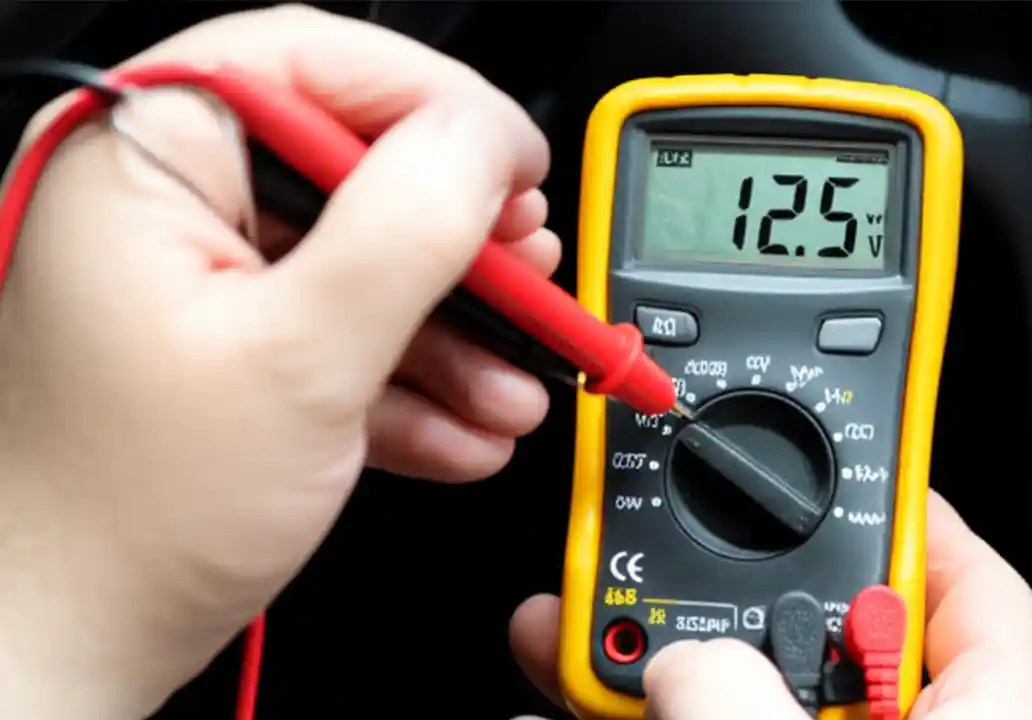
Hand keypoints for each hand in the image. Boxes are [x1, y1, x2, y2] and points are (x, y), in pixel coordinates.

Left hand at [0, 6, 554, 717]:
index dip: (435, 104)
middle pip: (352, 167)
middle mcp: (163, 204)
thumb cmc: (127, 518)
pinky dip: (412, 379)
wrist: (71, 644)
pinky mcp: (232, 346)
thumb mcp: (300, 359)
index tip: (514, 163)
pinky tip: (465, 426)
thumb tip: (485, 142)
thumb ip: (407, 227)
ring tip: (514, 381)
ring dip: (454, 329)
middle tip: (524, 270)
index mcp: (143, 160)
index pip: (312, 61)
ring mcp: (199, 280)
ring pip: (360, 259)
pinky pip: (343, 331)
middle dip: (457, 241)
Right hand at [509, 491, 1031, 718]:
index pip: (965, 578)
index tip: (836, 451)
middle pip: (817, 618)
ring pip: (733, 686)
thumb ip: (754, 704)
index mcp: (978, 719)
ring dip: (653, 642)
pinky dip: (632, 709)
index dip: (905, 503)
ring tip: (578, 600)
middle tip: (660, 519)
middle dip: (727, 568)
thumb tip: (684, 659)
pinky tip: (571, 677)